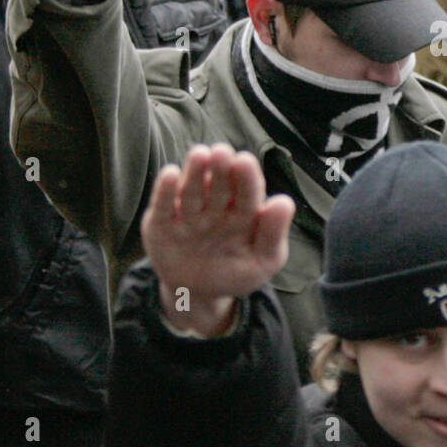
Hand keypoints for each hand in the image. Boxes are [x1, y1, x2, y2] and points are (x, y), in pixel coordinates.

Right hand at [142, 144, 295, 336]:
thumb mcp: (263, 260)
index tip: (245, 161)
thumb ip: (273, 234)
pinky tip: (170, 174)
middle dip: (220, 169)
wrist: (198, 294)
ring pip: (191, 190)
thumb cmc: (237, 272)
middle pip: (218, 185)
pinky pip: (162, 206)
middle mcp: (215, 207)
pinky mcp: (160, 224)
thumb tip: (285, 202)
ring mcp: (188, 214)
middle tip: (222, 151)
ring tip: (199, 154)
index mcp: (243, 211)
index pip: (247, 191)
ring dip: (194, 172)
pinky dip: (165, 191)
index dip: (246, 177)